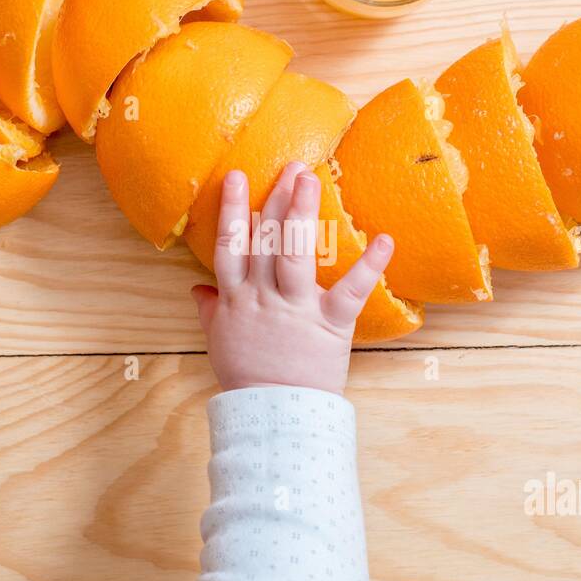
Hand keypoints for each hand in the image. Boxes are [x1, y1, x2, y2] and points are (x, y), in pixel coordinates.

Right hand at [191, 161, 393, 395]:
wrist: (274, 415)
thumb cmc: (248, 378)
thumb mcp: (220, 342)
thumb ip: (210, 311)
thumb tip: (197, 289)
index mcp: (236, 300)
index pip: (231, 246)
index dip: (233, 210)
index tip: (236, 178)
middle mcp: (263, 297)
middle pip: (267, 240)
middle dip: (277, 200)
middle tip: (291, 165)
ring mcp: (295, 308)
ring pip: (295, 254)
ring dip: (304, 215)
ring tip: (311, 180)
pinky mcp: (329, 324)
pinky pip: (349, 291)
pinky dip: (369, 266)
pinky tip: (383, 240)